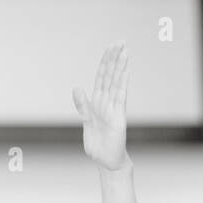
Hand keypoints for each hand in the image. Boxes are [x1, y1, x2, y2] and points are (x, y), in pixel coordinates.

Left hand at [73, 43, 128, 170]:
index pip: (102, 77)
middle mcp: (106, 102)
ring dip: (120, 66)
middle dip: (114, 58)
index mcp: (97, 102)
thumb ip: (82, 106)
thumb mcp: (86, 123)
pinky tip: (125, 71)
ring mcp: (114, 108)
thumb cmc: (98, 145)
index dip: (105, 62)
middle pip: (110, 75)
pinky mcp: (119, 117)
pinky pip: (120, 96)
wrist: (106, 161)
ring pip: (116, 82)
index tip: (111, 47)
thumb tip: (77, 87)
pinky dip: (122, 83)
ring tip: (125, 50)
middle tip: (120, 41)